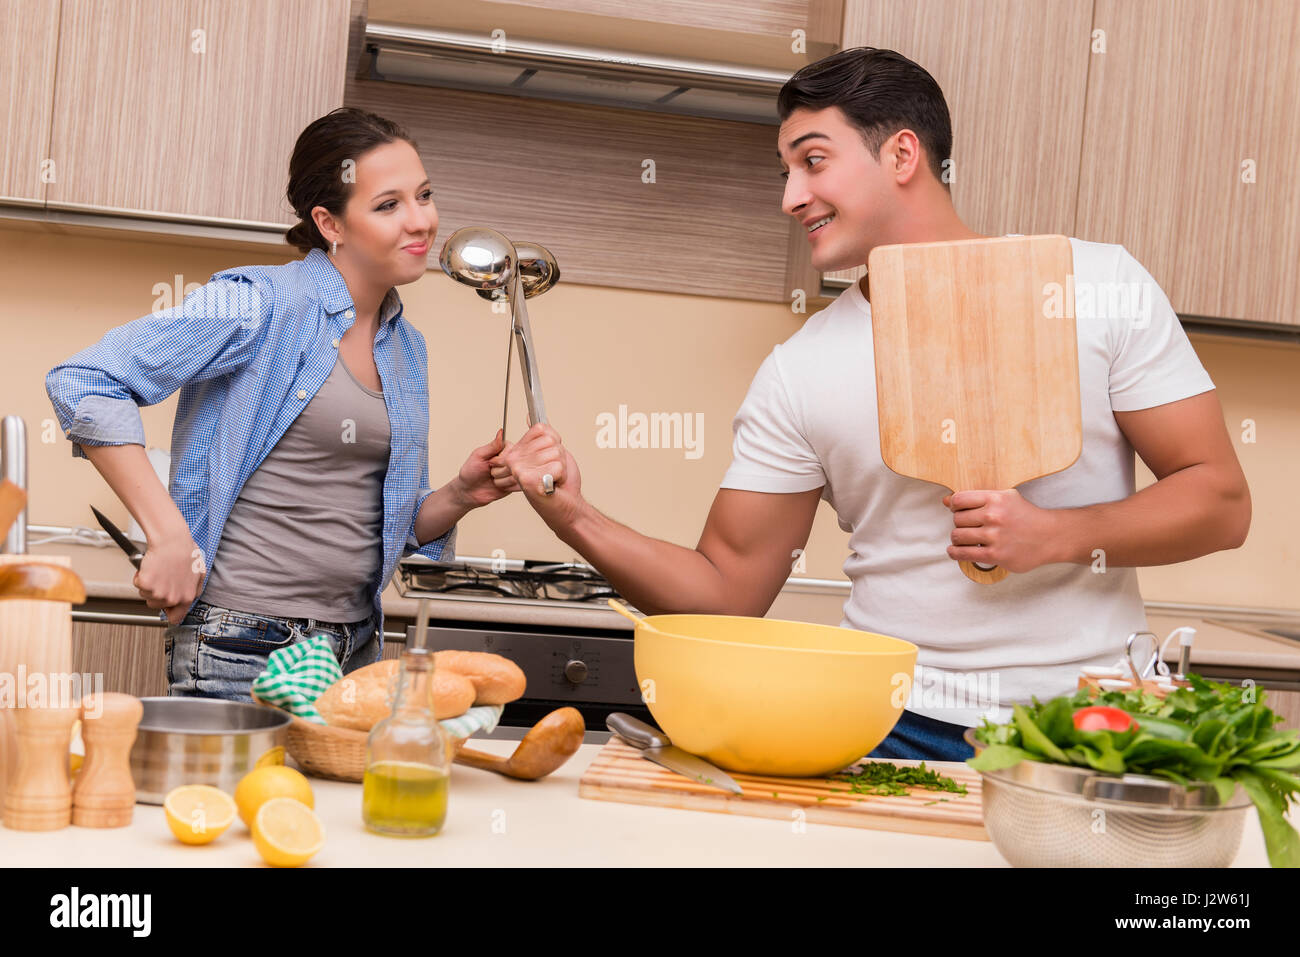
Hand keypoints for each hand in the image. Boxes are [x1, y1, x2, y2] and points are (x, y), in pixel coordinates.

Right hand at [134, 530, 206, 624]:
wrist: (172, 540)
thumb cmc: (185, 552)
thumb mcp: (199, 573)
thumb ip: (195, 589)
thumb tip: (191, 597)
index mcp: (187, 597)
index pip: (175, 618)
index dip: (169, 612)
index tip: (166, 607)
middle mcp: (172, 598)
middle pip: (156, 605)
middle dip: (156, 593)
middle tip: (162, 577)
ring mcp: (158, 593)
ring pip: (145, 595)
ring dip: (148, 584)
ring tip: (158, 570)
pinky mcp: (146, 584)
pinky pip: (137, 584)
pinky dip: (140, 575)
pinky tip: (150, 567)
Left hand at [452, 430, 519, 507]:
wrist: (469, 491)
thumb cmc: (471, 471)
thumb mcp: (479, 456)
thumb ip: (492, 445)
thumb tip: (501, 432)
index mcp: (503, 449)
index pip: (511, 449)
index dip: (500, 458)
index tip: (490, 463)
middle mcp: (511, 459)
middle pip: (515, 462)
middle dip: (499, 470)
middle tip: (490, 472)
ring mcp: (514, 472)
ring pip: (516, 475)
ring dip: (501, 479)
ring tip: (493, 479)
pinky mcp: (516, 484)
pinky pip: (517, 484)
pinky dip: (506, 486)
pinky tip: (498, 486)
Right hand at [494, 423, 583, 528]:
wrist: (564, 506)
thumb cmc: (558, 482)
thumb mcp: (552, 451)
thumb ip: (543, 434)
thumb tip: (530, 416)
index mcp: (518, 449)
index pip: (541, 428)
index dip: (554, 440)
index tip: (551, 455)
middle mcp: (515, 458)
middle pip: (550, 440)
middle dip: (559, 455)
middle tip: (552, 470)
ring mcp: (519, 469)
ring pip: (555, 453)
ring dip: (560, 467)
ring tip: (552, 478)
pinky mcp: (527, 480)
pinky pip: (557, 467)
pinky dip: (560, 477)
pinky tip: (552, 485)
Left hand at [943, 489, 1060, 573]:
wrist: (1050, 536)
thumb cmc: (1025, 516)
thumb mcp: (1005, 498)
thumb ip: (976, 499)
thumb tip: (946, 501)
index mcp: (996, 498)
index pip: (959, 500)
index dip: (955, 506)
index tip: (959, 511)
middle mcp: (994, 515)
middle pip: (957, 519)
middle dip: (959, 523)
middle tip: (968, 527)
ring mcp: (994, 536)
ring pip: (957, 536)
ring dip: (957, 539)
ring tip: (963, 539)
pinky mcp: (995, 554)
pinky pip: (964, 554)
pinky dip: (955, 553)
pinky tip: (955, 551)